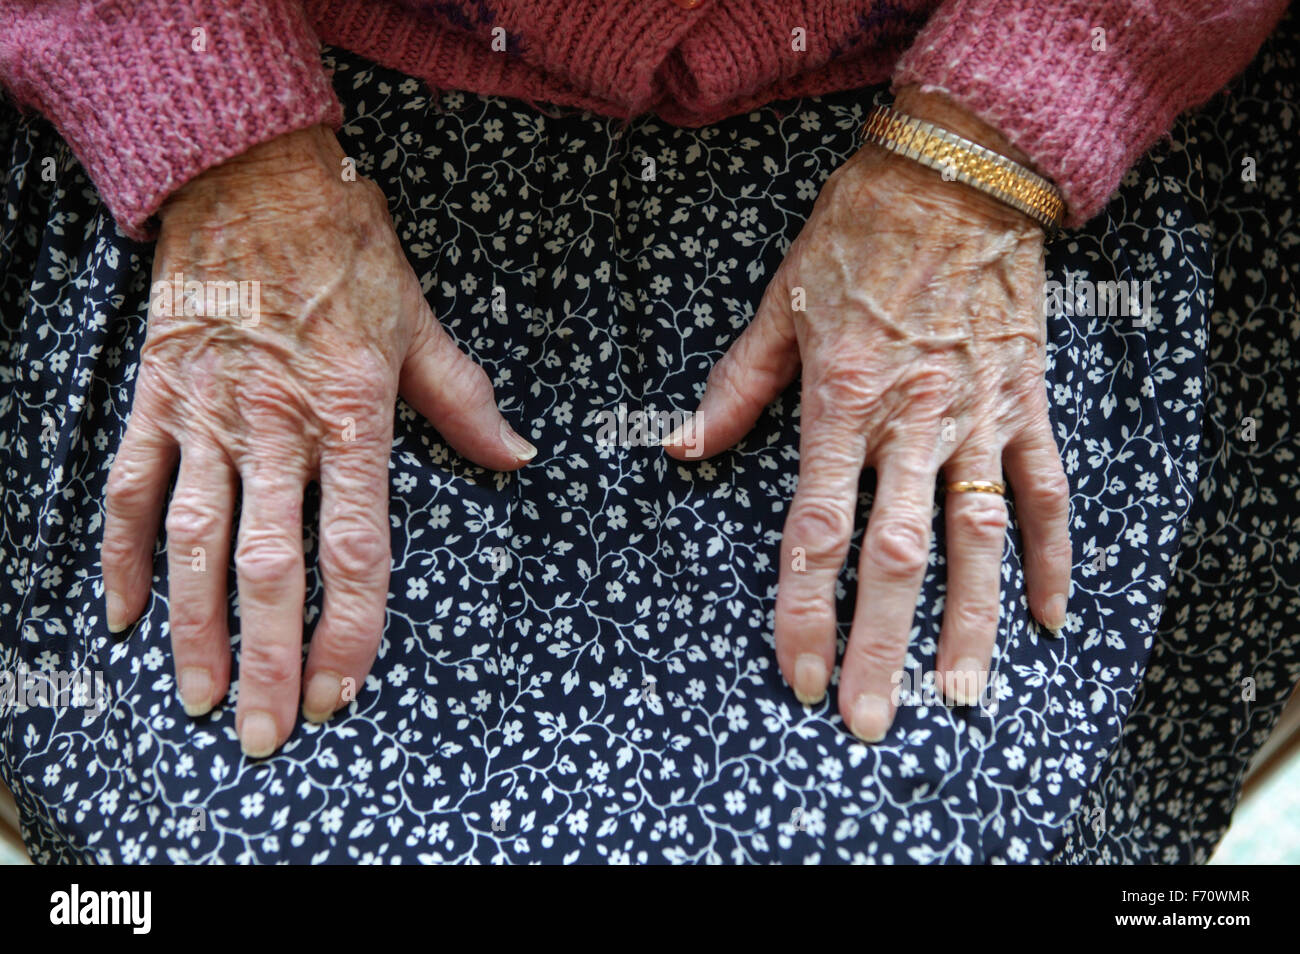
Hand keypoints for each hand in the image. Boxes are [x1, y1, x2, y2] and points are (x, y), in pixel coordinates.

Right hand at [101, 125, 536, 756]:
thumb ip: (463, 401)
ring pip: (191, 541)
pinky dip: (120, 551)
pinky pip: (130, 484)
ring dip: (193, 628)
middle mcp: (274, 424)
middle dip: (269, 660)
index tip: (344, 690)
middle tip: (265, 734)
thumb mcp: (417, 321)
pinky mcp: (157, 394)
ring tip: (200, 696)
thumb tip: (516, 456)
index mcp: (350, 412)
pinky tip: (120, 613)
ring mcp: (206, 412)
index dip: (349, 630)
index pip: (353, 548)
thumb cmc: (345, 246)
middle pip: (267, 566)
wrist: (250, 170)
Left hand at [666, 89, 1070, 741]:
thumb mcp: (780, 302)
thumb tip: (680, 446)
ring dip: (971, 621)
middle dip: (883, 645)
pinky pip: (1046, 488)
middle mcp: (910, 420)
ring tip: (960, 693)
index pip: (816, 529)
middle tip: (874, 721)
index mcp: (840, 402)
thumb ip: (736, 386)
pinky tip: (1047, 615)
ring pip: (979, 535)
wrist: (957, 173)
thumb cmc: (858, 233)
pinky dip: (1050, 552)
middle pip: (897, 554)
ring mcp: (977, 415)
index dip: (804, 610)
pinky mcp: (1026, 400)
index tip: (799, 674)